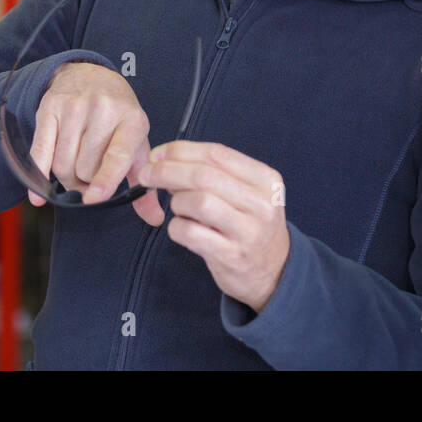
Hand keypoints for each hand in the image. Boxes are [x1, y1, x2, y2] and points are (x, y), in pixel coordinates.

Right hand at [29, 61, 162, 225]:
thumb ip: (143, 183)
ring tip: (75, 169)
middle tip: (90, 175)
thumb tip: (156, 219)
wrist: (90, 74)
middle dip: (86, 181)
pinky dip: (38, 176)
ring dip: (66, 178)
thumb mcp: (137, 142)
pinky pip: (39, 152)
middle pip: (86, 168)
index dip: (106, 179)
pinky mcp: (49, 108)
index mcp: (132, 120)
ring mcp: (75, 107)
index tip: (94, 198)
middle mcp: (104, 110)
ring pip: (63, 164)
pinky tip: (39, 195)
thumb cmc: (118, 116)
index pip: (117, 155)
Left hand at [138, 141, 289, 311]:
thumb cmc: (250, 226)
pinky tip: (181, 228)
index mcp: (265, 180)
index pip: (217, 154)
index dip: (181, 151)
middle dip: (167, 171)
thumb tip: (166, 162)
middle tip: (146, 174)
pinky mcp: (232, 256)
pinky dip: (177, 227)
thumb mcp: (245, 194)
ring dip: (177, 202)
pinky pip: (191, 233)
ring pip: (198, 202)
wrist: (275, 271)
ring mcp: (248, 231)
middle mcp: (261, 204)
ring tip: (178, 208)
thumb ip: (212, 176)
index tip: (157, 153)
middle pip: (204, 176)